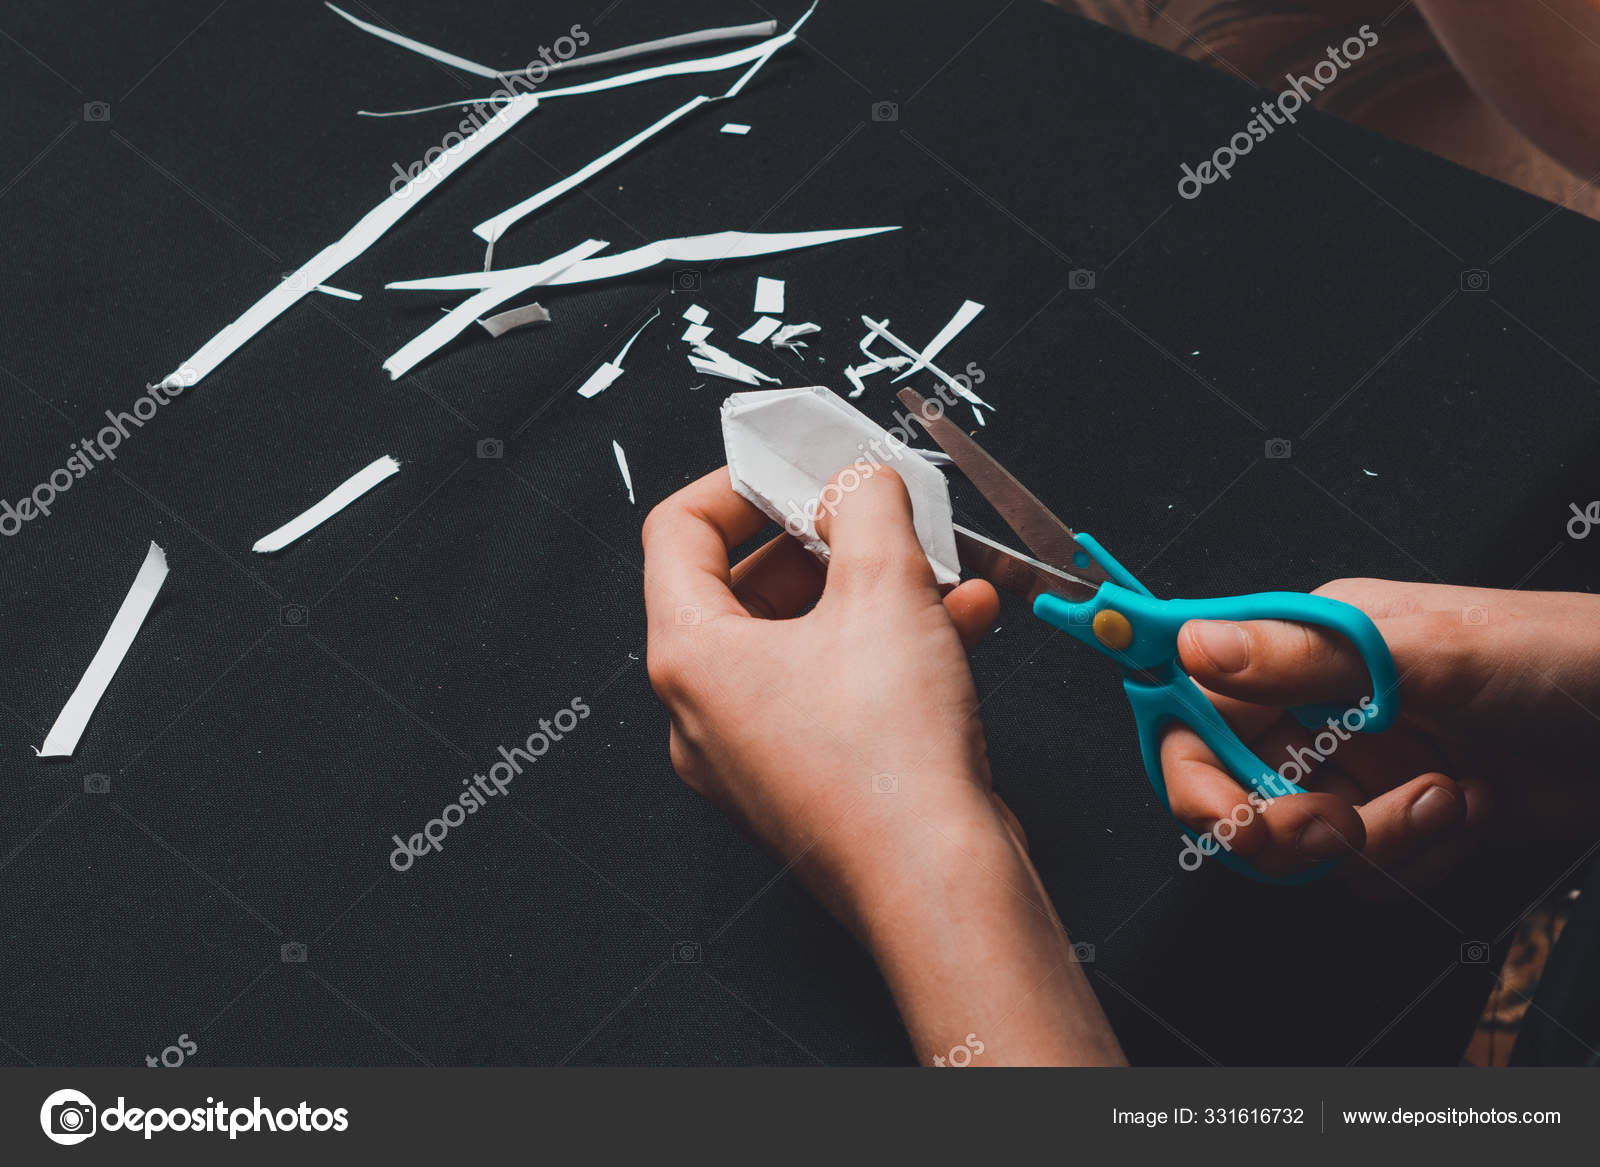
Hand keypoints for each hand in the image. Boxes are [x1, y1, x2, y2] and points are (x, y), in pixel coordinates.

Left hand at [643, 465, 1123, 1064]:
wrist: (941, 883)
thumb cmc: (891, 758)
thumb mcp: (886, 589)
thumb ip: (866, 508)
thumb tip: (858, 481)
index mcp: (689, 656)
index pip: (680, 532)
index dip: (740, 482)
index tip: (799, 465)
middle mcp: (704, 710)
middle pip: (745, 585)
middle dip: (824, 537)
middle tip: (877, 510)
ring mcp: (752, 755)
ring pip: (802, 639)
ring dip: (873, 589)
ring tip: (944, 564)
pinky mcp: (805, 783)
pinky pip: (834, 690)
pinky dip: (888, 646)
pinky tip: (963, 620)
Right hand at [1164, 579, 1599, 887]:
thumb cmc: (1552, 661)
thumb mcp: (1424, 653)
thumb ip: (1301, 653)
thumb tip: (1193, 644)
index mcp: (1304, 645)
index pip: (1197, 707)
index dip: (1192, 765)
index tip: (1225, 810)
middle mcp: (1318, 704)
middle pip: (1235, 791)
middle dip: (1287, 825)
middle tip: (1341, 826)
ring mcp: (1359, 764)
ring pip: (1302, 843)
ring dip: (1379, 840)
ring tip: (1448, 797)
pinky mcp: (1400, 816)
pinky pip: (1362, 871)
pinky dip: (1416, 858)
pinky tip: (1470, 810)